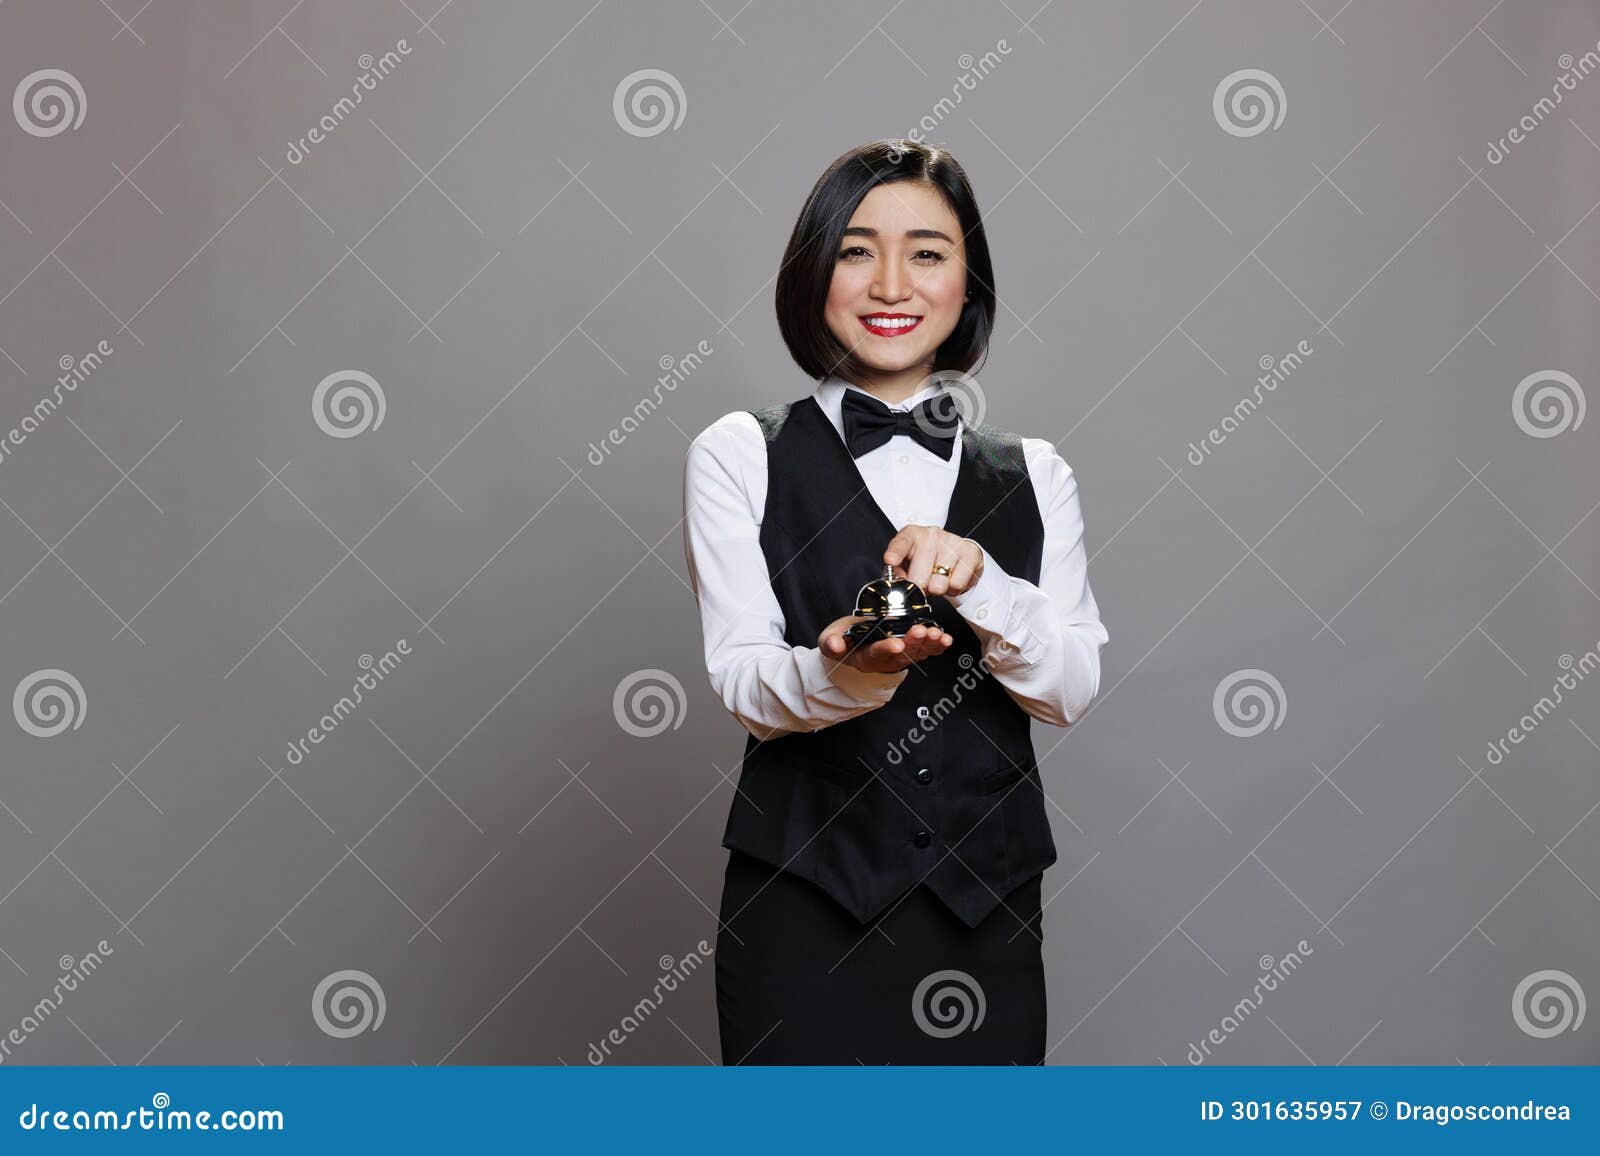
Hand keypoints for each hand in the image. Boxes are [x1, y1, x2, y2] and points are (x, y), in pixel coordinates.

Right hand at [817, 613, 953, 673]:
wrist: (854, 645)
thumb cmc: (844, 639)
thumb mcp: (830, 638)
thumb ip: (831, 642)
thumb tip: (835, 645)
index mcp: (864, 657)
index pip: (875, 654)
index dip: (886, 649)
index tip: (896, 644)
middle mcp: (884, 660)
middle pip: (901, 654)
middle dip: (913, 642)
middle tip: (920, 630)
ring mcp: (899, 657)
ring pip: (916, 653)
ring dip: (928, 644)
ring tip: (936, 634)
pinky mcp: (910, 652)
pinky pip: (926, 652)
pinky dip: (937, 646)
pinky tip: (945, 640)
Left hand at [883, 525, 983, 597]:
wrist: (955, 554)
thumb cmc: (925, 560)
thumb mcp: (907, 563)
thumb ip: (898, 573)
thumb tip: (898, 585)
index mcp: (912, 535)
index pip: (902, 542)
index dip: (895, 553)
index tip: (890, 561)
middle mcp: (932, 535)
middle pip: (920, 574)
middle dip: (919, 588)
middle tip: (921, 586)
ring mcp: (952, 542)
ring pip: (939, 583)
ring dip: (937, 589)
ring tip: (937, 580)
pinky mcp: (970, 552)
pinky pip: (957, 584)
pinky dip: (952, 589)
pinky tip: (951, 579)